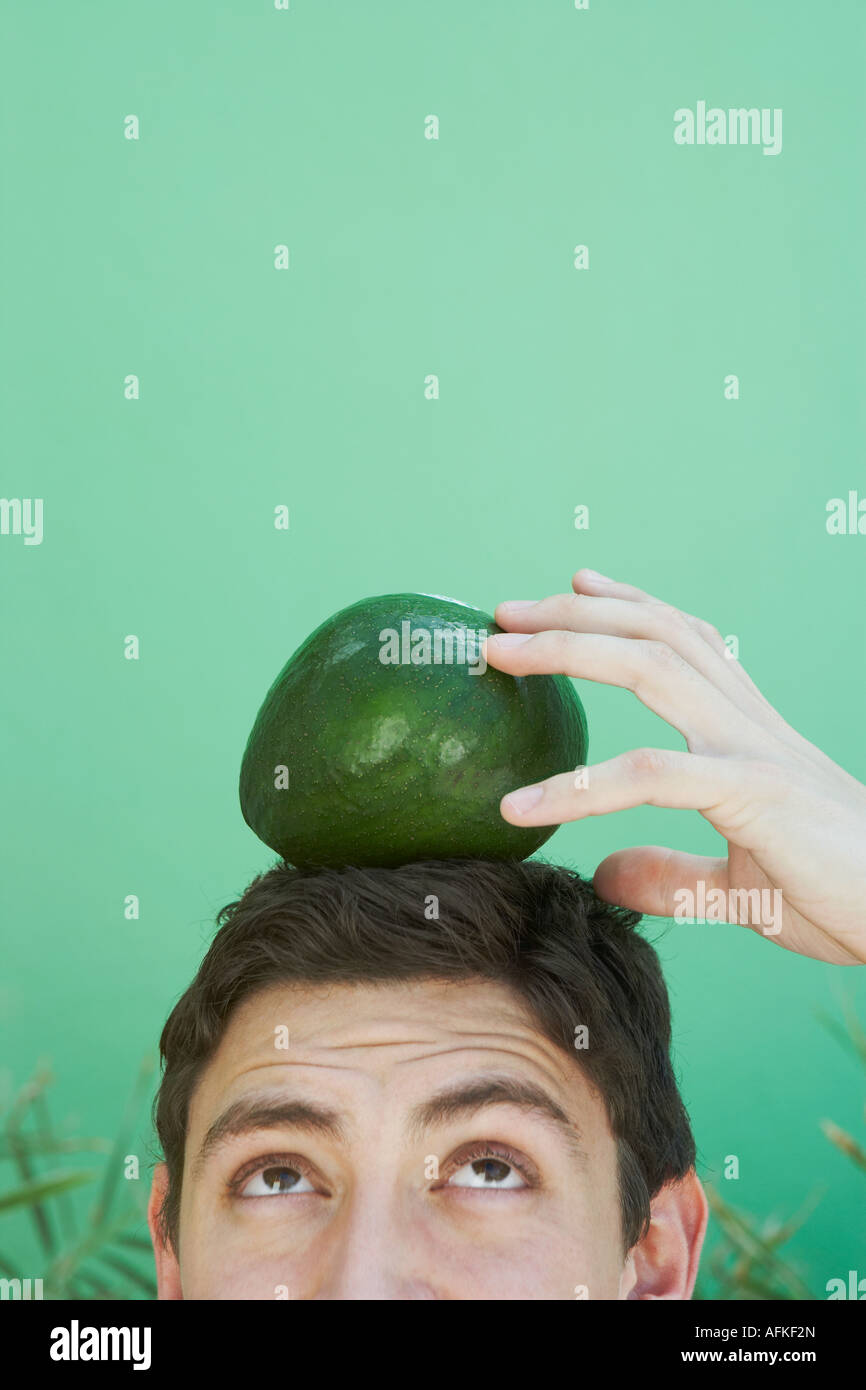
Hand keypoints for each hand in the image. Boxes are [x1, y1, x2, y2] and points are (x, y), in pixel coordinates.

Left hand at [482, 569, 865, 964]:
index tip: (574, 583)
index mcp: (749, 732)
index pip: (686, 641)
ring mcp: (751, 751)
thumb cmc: (839, 895)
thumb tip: (606, 873)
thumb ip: (672, 876)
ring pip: (651, 667)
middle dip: (574, 613)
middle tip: (502, 612)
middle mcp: (749, 724)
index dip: (630, 605)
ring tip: (497, 653)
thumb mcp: (738, 888)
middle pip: (655, 635)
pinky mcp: (753, 795)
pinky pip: (651, 776)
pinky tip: (518, 806)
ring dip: (567, 649)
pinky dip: (579, 786)